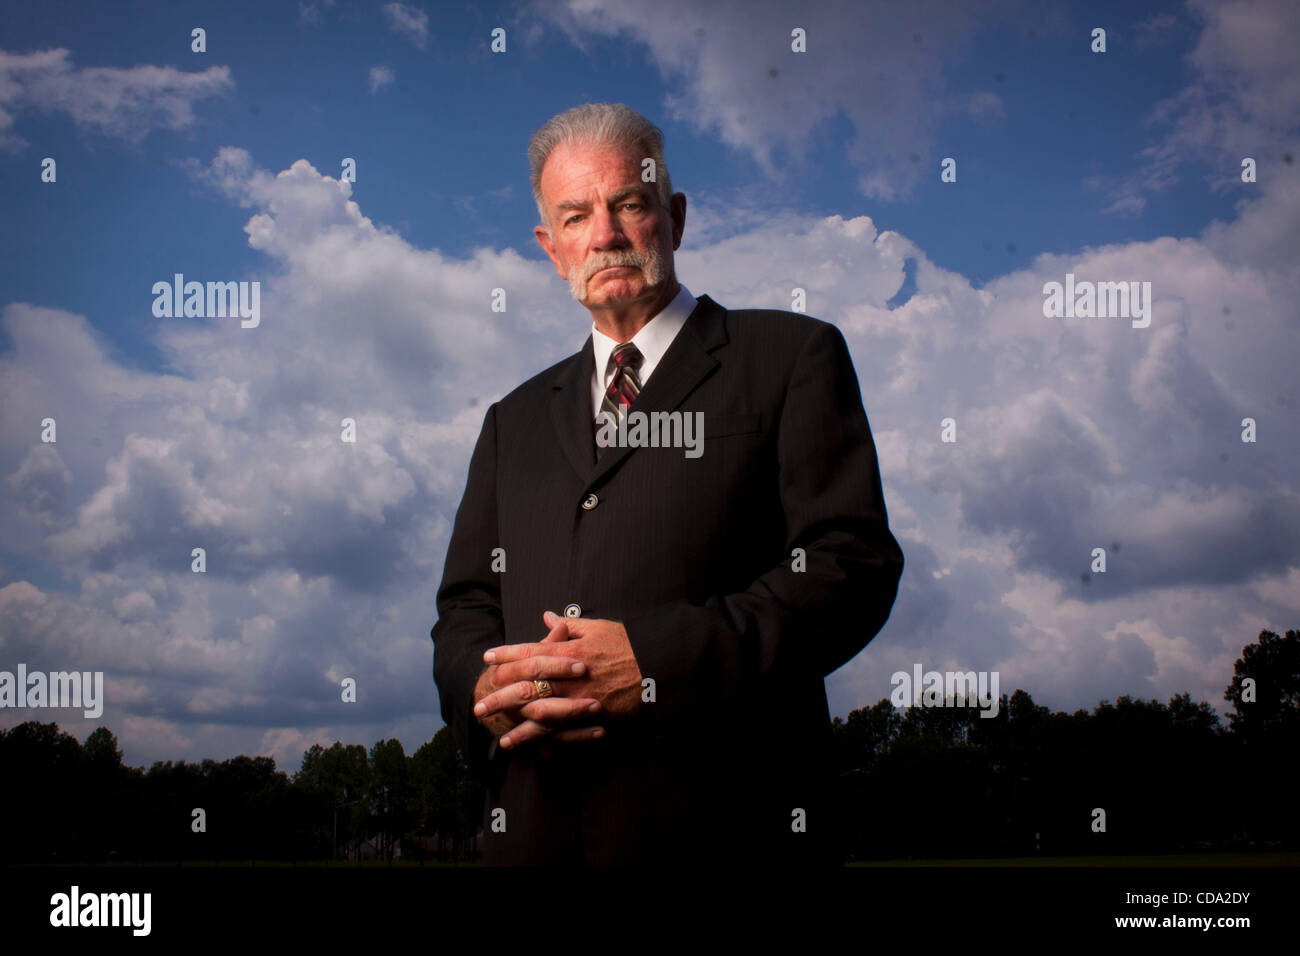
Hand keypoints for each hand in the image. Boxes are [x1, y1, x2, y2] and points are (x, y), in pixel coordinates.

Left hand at [479, 610, 644, 749]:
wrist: (659, 665)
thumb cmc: (629, 643)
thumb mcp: (598, 627)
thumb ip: (569, 625)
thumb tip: (548, 618)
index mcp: (569, 651)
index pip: (530, 652)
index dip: (506, 655)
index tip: (487, 658)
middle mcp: (570, 676)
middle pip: (528, 687)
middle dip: (501, 697)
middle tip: (481, 705)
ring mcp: (581, 700)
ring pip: (543, 716)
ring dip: (520, 729)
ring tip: (502, 737)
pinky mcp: (595, 717)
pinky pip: (568, 734)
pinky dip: (552, 743)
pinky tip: (537, 751)